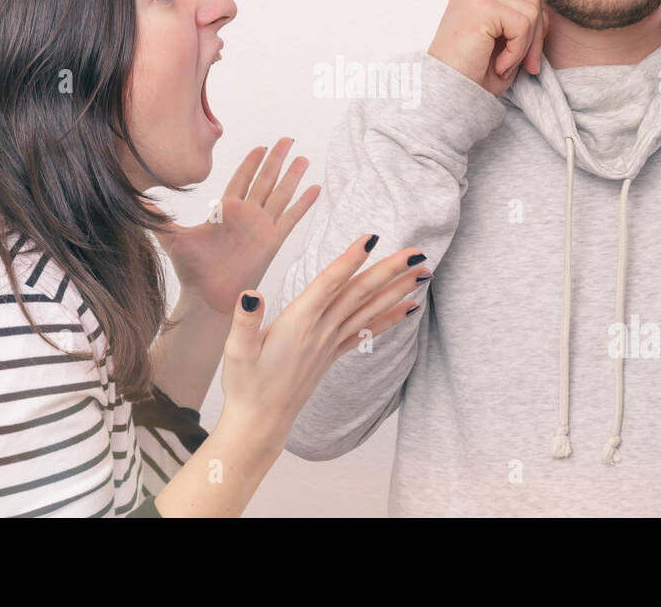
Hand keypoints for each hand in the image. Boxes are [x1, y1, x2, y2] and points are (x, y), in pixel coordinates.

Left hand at [155, 137, 319, 314]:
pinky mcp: (272, 241)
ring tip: (303, 158)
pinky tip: (314, 188)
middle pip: (265, 180)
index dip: (251, 162)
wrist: (207, 297)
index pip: (241, 179)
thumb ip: (160, 218)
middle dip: (276, 159)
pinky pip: (290, 218)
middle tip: (288, 139)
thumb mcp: (172, 238)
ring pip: (280, 194)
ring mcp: (261, 227)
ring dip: (292, 176)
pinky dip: (303, 203)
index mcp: (225, 210)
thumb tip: (136, 202)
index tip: (261, 146)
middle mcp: (246, 215)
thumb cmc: (191, 270)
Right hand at [218, 236, 430, 452]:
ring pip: (368, 310)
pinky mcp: (332, 354)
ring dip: (397, 290)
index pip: (328, 284)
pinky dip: (390, 318)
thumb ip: (244, 322)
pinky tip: (410, 308)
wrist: (260, 422)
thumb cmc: (245, 385)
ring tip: (423, 273)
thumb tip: (250, 295)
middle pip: (359, 293)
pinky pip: (367, 332)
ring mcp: (330, 343)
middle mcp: (320, 330)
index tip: (371, 238)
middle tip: (418, 252)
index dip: (349, 260)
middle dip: (389, 271)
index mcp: (297, 322)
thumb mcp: (236, 351)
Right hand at [427, 0, 548, 95]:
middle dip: (536, 33)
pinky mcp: (479, 3)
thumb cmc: (473, 77)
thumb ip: (521, 18)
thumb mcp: (504, 44)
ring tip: (502, 63)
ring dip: (526, 44)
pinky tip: (497, 63)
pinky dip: (518, 49)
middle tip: (521, 64)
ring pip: (533, 8)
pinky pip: (524, 22)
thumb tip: (541, 4)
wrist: (447, 97)